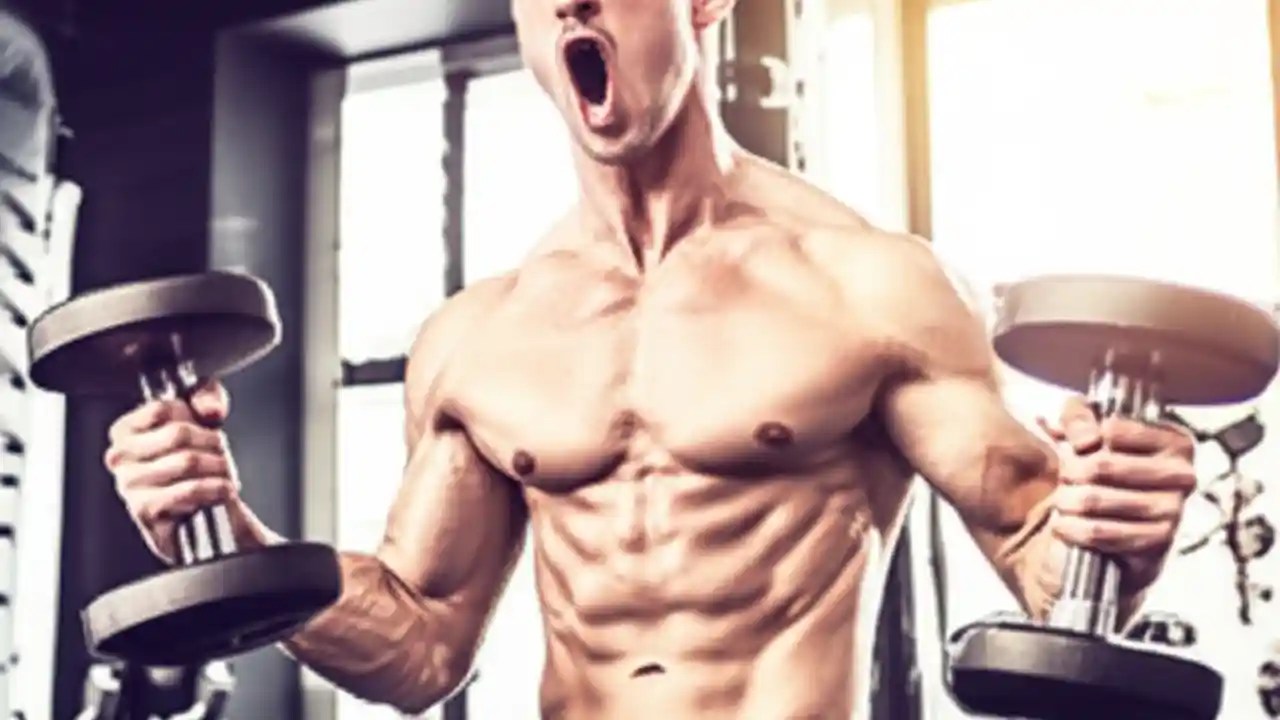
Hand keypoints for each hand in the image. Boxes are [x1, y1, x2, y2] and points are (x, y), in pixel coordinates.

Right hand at [103, 381, 274, 562]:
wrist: (203, 514)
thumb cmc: (197, 462)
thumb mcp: (203, 417)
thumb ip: (206, 397)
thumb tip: (210, 410)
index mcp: (125, 431)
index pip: (163, 408)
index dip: (195, 416)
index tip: (206, 427)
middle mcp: (119, 456)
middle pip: (178, 433)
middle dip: (213, 444)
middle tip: (222, 455)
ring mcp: (128, 484)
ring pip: (188, 460)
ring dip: (219, 467)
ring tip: (224, 473)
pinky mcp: (145, 509)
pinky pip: (190, 489)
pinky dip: (216, 488)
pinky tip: (222, 490)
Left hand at [1038, 396, 1197, 593]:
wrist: (1113, 522)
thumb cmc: (1103, 465)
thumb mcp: (1088, 428)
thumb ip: (1079, 417)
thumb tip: (1086, 441)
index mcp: (1175, 441)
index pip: (1112, 430)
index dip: (1082, 440)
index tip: (1077, 450)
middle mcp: (1182, 474)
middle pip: (1101, 466)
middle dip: (1070, 472)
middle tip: (1064, 478)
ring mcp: (1173, 510)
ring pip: (1095, 500)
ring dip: (1067, 501)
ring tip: (1063, 500)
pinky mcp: (1156, 542)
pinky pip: (1101, 533)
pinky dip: (1073, 528)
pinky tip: (1064, 524)